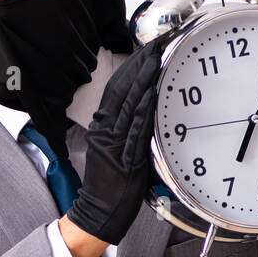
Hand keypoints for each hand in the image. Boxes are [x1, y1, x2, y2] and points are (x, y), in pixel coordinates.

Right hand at [65, 33, 169, 244]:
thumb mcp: (111, 152)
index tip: (146, 49)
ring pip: (129, 103)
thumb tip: (144, 111)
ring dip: (145, 77)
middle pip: (121, 89)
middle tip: (157, 44)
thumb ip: (123, 131)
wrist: (98, 213)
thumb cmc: (109, 187)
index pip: (114, 88)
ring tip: (159, 57)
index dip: (130, 66)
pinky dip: (145, 106)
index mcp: (99, 128)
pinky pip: (136, 126)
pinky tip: (155, 90)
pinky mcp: (125, 157)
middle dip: (140, 63)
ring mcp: (113, 143)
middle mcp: (103, 131)